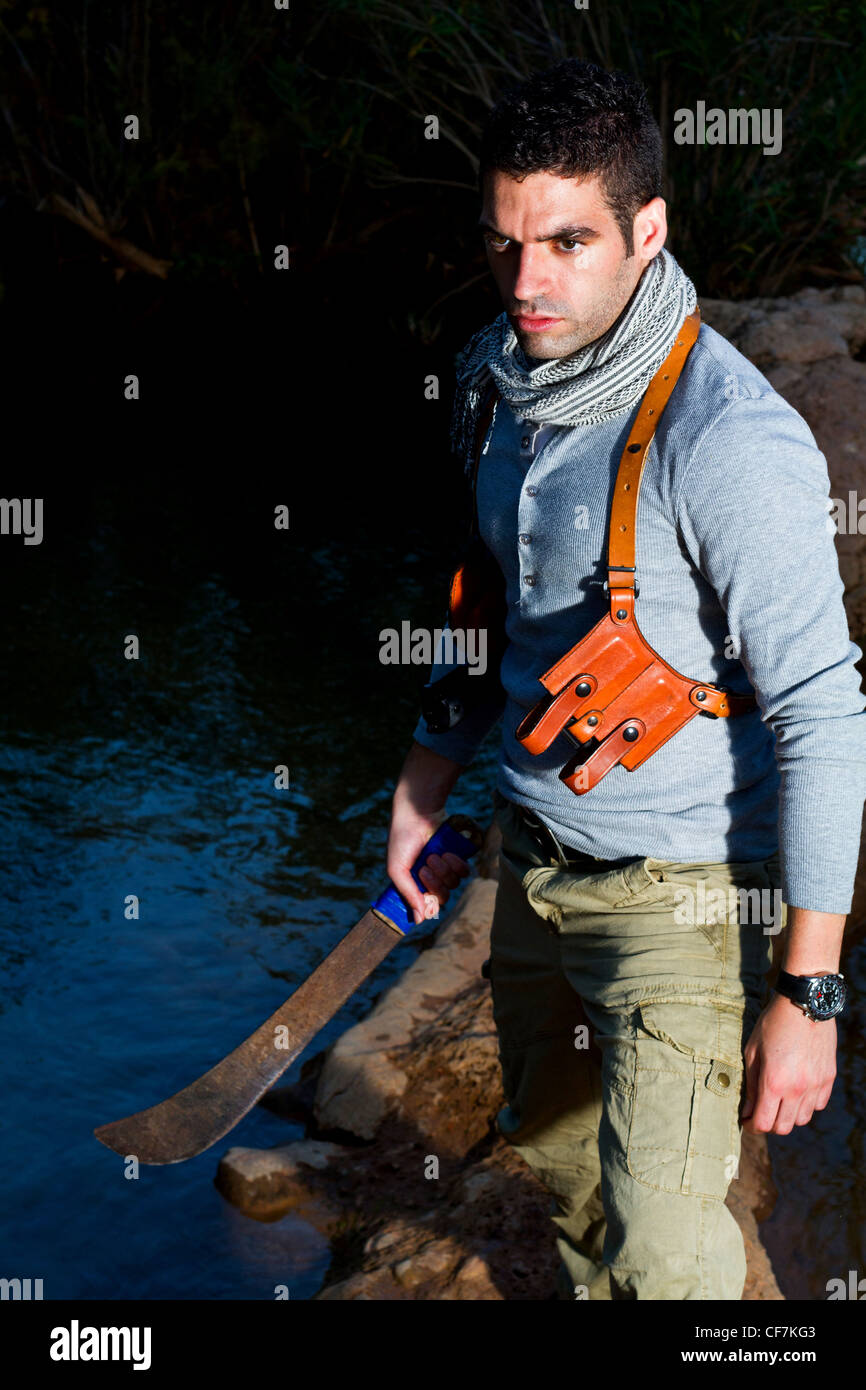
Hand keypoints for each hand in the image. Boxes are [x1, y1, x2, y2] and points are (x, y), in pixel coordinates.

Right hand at [386, 804, 470, 925]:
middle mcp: (431, 877)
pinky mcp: (457, 857)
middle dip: (435, 883)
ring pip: (454, 884)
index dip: (428, 903)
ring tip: (433, 855)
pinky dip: (456, 864)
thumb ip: (407, 893)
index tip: (425, 896)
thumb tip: (419, 919)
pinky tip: (446, 853)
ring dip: (443, 870)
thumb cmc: (402, 839)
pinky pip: (464, 872)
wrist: (417, 813)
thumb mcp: (397, 868)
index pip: (427, 905)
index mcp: (415, 883)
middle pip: (442, 897)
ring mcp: (445, 867)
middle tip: (425, 867)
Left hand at [741, 992, 836, 1134]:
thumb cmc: (772, 1024)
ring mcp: (815, 1085)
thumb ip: (751, 1085)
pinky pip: (818, 1104)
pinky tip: (798, 1090)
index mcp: (774, 1083)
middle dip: (770, 1124)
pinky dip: (807, 1104)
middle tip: (762, 1112)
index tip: (747, 1120)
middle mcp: (797, 1089)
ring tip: (780, 1100)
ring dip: (789, 1115)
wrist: (804, 1004)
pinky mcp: (828, 1078)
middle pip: (784, 1127)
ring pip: (802, 1119)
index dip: (752, 1126)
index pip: (764, 1123)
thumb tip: (747, 1110)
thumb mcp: (752, 1051)